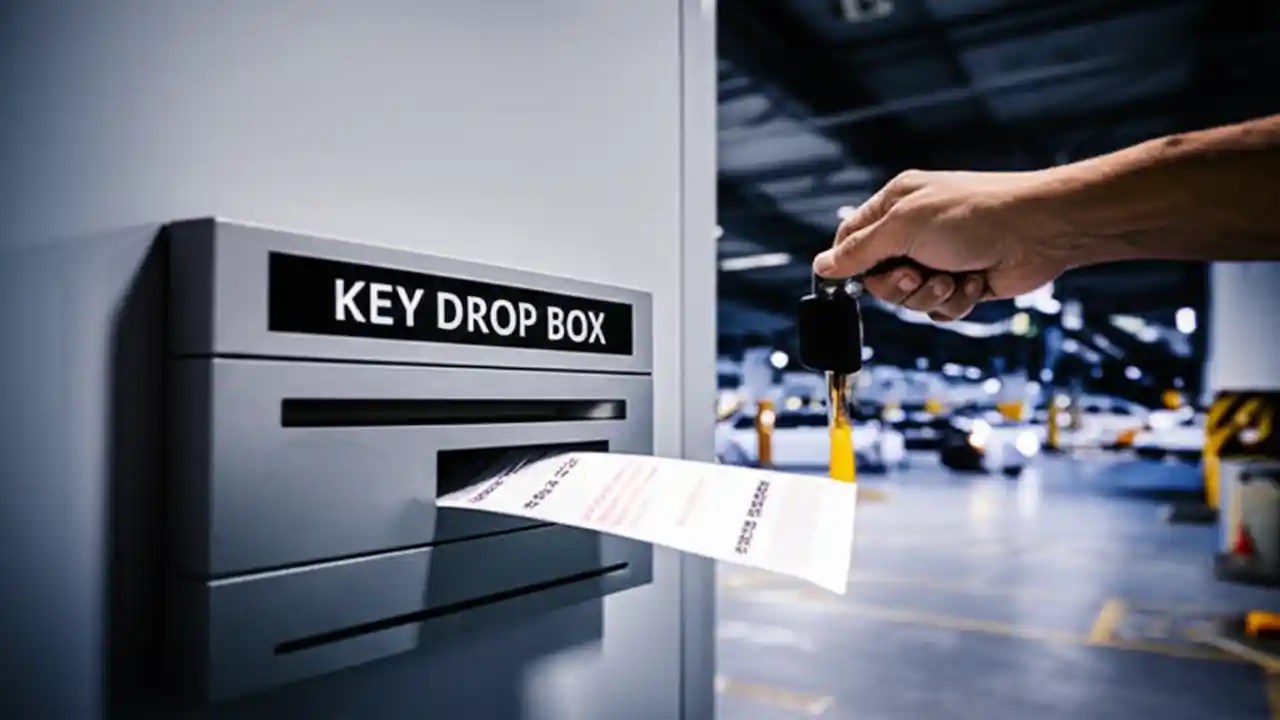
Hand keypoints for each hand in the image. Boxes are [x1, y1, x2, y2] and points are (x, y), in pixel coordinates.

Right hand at [812, 169, 1072, 321]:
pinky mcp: (961, 282)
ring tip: (955, 277)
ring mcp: (938, 258)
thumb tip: (822, 265)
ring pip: (909, 299)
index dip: (847, 264)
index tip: (848, 280)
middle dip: (900, 285)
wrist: (1038, 233)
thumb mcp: (904, 227)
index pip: (850, 238)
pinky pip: (938, 309)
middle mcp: (913, 232)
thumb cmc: (974, 216)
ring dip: (931, 295)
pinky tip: (976, 281)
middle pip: (878, 278)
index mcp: (895, 205)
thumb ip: (859, 250)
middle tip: (918, 273)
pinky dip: (956, 301)